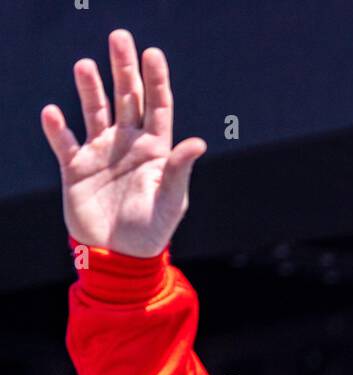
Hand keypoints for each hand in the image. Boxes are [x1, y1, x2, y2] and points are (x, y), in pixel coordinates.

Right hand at [40, 28, 205, 257]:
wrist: (119, 258)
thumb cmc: (151, 233)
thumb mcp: (170, 203)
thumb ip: (178, 171)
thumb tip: (197, 142)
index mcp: (155, 151)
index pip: (157, 107)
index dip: (155, 80)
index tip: (152, 53)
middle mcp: (128, 145)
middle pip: (126, 98)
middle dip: (123, 69)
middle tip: (120, 38)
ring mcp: (101, 154)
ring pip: (94, 111)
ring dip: (89, 88)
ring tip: (84, 66)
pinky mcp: (76, 168)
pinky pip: (64, 143)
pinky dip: (57, 129)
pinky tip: (53, 114)